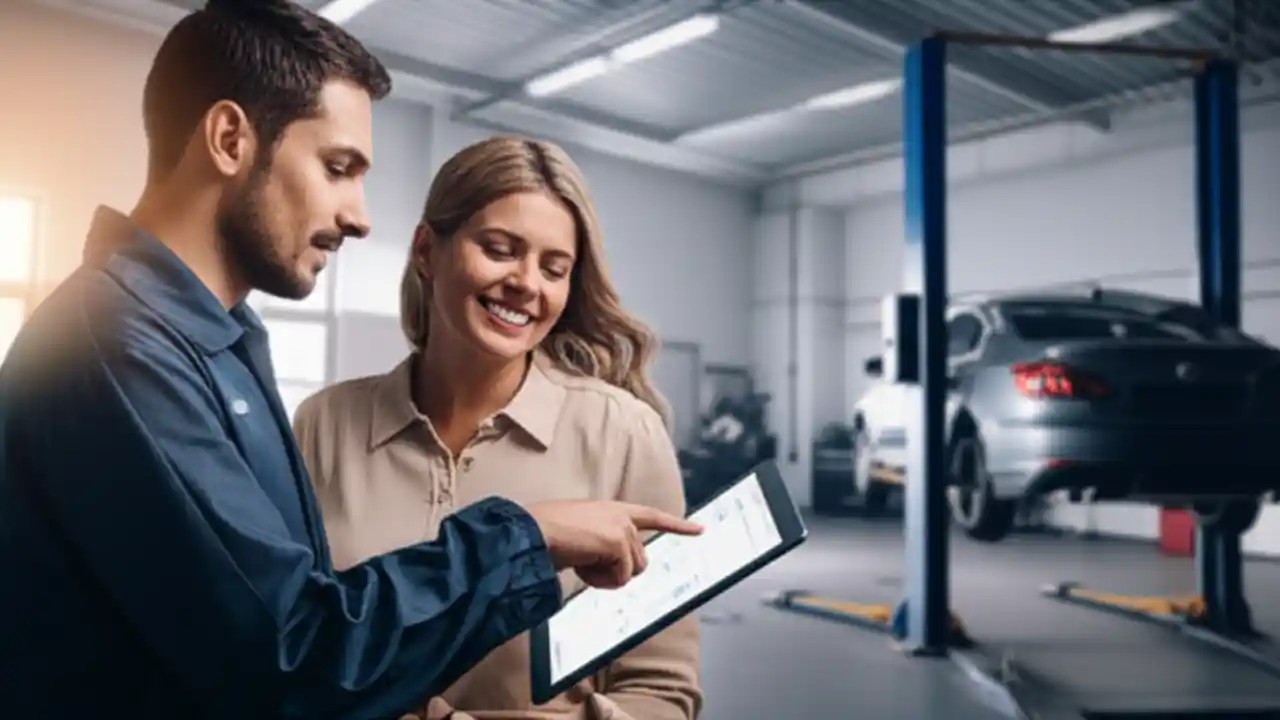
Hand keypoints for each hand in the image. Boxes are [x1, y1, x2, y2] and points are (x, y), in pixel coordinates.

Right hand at [525, 500, 702, 588]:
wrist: (535, 532)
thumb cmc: (547, 535)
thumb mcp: (580, 535)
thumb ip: (601, 544)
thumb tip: (616, 570)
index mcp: (613, 510)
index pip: (652, 516)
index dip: (677, 525)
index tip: (701, 529)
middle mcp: (622, 516)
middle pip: (640, 561)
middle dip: (617, 572)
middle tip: (586, 565)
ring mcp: (623, 528)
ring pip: (632, 572)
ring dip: (607, 577)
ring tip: (582, 563)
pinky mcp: (619, 543)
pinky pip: (621, 578)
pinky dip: (601, 581)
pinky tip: (583, 566)